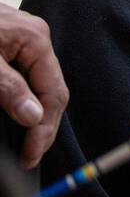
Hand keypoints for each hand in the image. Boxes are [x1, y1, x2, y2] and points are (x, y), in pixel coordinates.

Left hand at [0, 4, 68, 167]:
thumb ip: (9, 89)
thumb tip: (33, 118)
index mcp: (35, 40)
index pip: (54, 92)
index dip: (44, 129)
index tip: (29, 156)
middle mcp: (36, 38)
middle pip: (51, 90)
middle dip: (42, 126)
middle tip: (28, 157)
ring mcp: (24, 40)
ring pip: (40, 84)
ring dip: (35, 115)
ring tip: (27, 143)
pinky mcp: (10, 44)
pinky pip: (26, 76)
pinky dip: (24, 98)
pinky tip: (18, 114)